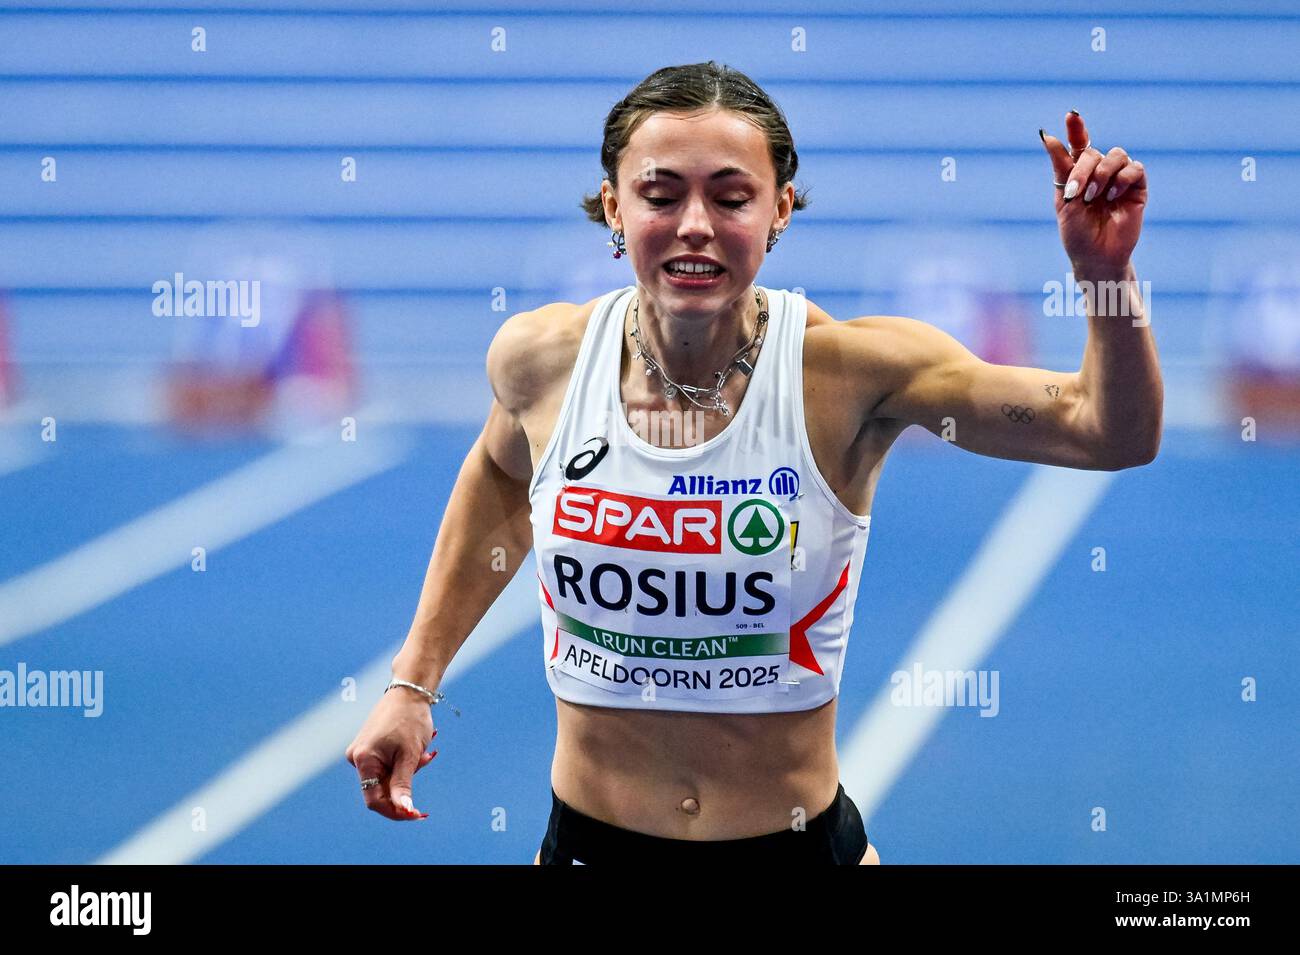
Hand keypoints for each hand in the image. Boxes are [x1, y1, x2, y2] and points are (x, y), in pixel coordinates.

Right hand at [345, 688, 437, 820]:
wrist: (409, 691)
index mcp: (363, 760)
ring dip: (409, 771)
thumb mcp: (409, 755)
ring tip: (424, 752)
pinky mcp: (371, 748)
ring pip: (388, 777)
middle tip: (426, 762)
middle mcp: (357, 758)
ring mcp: (363, 752)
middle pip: (382, 788)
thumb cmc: (410, 720)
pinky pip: (388, 766)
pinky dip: (405, 763)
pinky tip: (419, 750)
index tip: (417, 814)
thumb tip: (405, 810)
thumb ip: (404, 785)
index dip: (395, 811)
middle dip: (406, 784)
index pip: (374, 799)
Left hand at [1040, 110, 1146, 274]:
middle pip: (1093, 152)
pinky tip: (1112, 196)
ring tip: (1094, 197)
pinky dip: (1122, 179)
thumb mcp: (1064, 199)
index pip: (1079, 145)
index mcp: (1079, 174)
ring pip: (1116, 155)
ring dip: (1102, 173)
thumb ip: (1061, 167)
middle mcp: (1100, 172)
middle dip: (1083, 170)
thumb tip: (1047, 135)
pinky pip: (1135, 168)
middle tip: (1077, 193)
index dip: (1077, 128)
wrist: (1096, 257)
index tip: (1071, 115)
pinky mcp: (1137, 188)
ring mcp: (1119, 179)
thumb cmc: (1076, 233)